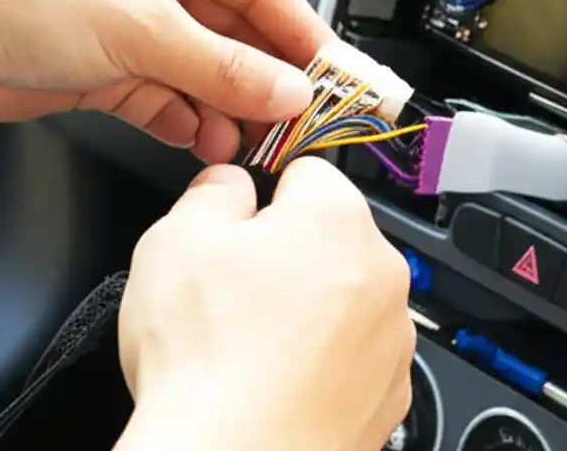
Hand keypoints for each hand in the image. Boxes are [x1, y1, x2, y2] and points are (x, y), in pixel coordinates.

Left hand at [0, 0, 334, 161]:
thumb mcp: (141, 29)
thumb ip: (224, 67)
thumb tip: (292, 91)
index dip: (303, 35)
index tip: (334, 80)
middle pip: (240, 34)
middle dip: (266, 81)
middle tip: (302, 123)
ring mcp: (136, 24)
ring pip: (208, 72)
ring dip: (228, 109)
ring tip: (248, 143)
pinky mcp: (113, 68)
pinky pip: (172, 98)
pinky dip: (189, 122)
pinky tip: (203, 142)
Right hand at [116, 160, 414, 450]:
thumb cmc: (207, 358)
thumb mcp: (175, 238)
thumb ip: (212, 191)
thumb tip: (229, 185)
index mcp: (336, 218)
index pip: (305, 170)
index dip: (259, 196)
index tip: (235, 227)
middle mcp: (381, 273)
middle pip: (329, 238)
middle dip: (283, 256)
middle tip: (230, 294)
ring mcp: (391, 339)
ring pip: (342, 299)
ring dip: (305, 311)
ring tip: (248, 347)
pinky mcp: (388, 394)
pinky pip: (352, 357)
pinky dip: (320, 364)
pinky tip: (274, 382)